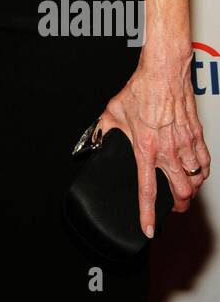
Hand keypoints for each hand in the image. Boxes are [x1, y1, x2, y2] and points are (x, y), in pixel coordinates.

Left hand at [95, 53, 210, 237]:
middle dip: (179, 205)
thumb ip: (103, 130)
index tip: (150, 229)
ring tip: (184, 190)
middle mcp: (168, 151)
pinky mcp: (197, 135)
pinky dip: (202, 172)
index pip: (147, 191)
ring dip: (191, 189)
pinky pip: (205, 163)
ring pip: (196, 181)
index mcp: (145, 149)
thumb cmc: (141, 89)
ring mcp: (186, 144)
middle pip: (181, 193)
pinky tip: (197, 172)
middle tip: (174, 207)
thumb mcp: (113, 111)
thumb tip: (95, 140)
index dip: (148, 214)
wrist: (164, 72)